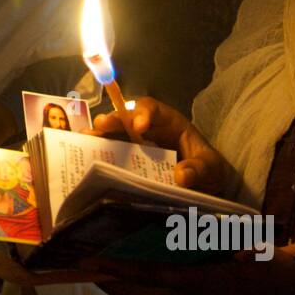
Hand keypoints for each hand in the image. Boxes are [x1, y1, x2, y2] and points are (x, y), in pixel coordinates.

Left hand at [80, 246, 294, 294]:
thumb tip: (190, 217)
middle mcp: (186, 293)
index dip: (118, 270)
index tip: (90, 262)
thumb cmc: (273, 275)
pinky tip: (133, 258)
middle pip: (136, 292)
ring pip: (144, 293)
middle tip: (80, 262)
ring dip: (120, 280)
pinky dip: (140, 278)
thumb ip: (222, 233)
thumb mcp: (252, 248)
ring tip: (98, 258)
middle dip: (107, 280)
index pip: (149, 276)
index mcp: (197, 281)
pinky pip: (159, 289)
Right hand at [91, 96, 231, 195]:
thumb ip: (200, 169)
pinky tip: (87, 161)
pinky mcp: (128, 161)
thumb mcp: (211, 168)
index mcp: (169, 122)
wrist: (205, 185)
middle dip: (113, 121)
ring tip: (84, 142)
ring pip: (114, 135)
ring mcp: (135, 145)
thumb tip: (181, 176)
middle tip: (100, 127)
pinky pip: (112, 155)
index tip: (138, 127)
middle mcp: (148, 130)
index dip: (143, 113)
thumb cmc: (207, 168)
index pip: (152, 109)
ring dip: (99, 137)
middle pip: (126, 118)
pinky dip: (99, 156)